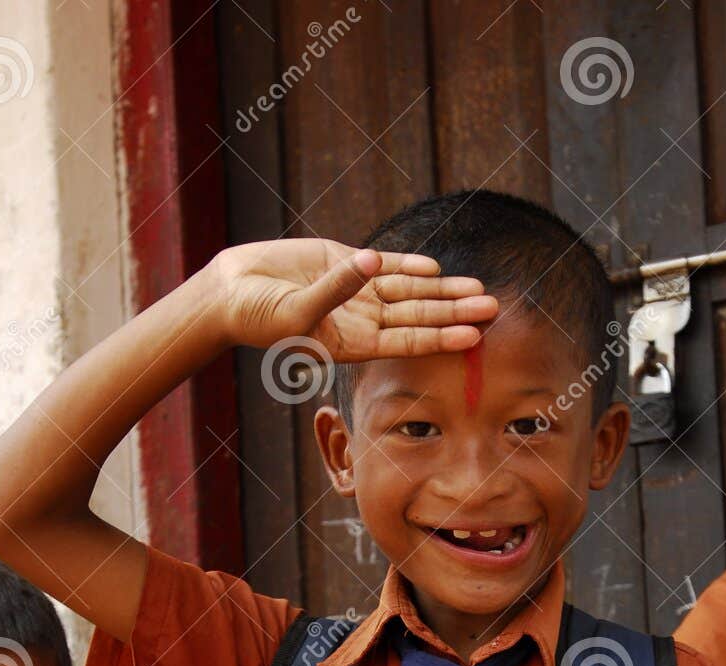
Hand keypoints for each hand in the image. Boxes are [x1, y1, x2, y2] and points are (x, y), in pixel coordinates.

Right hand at [210, 238, 497, 362]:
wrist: (232, 292)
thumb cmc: (259, 316)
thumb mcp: (297, 310)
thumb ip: (338, 287)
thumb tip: (374, 261)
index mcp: (354, 343)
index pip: (408, 342)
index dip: (441, 337)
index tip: (473, 336)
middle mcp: (362, 320)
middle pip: (419, 316)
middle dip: (456, 312)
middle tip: (494, 308)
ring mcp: (357, 291)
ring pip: (409, 291)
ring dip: (443, 290)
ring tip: (478, 288)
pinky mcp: (345, 263)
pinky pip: (386, 266)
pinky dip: (409, 266)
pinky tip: (436, 269)